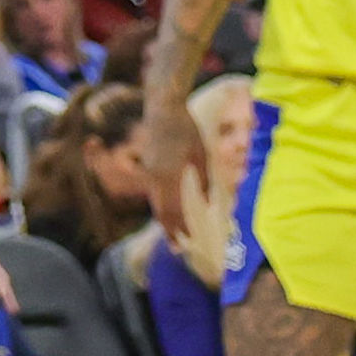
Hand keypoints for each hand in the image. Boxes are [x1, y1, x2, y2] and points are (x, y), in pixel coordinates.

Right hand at [142, 90, 194, 242]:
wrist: (163, 106)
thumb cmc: (186, 128)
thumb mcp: (201, 154)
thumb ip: (204, 181)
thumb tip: (207, 205)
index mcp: (170, 176)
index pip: (174, 210)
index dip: (181, 228)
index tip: (189, 241)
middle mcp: (156, 176)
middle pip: (161, 210)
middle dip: (169, 230)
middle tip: (176, 249)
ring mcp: (148, 169)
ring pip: (154, 201)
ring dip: (164, 218)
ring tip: (172, 233)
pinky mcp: (147, 163)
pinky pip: (152, 189)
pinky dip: (159, 203)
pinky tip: (167, 208)